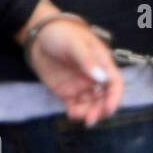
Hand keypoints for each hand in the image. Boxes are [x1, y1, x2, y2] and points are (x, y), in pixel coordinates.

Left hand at [20, 3, 123, 125]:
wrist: (38, 35)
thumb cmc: (60, 33)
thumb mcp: (74, 43)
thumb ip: (87, 60)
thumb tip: (102, 78)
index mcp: (102, 62)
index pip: (115, 83)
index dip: (115, 97)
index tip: (108, 109)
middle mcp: (94, 76)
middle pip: (105, 98)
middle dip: (100, 110)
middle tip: (90, 119)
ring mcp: (81, 85)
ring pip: (91, 105)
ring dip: (87, 113)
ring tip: (75, 114)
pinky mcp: (67, 91)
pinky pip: (76, 106)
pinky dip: (76, 113)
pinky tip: (70, 113)